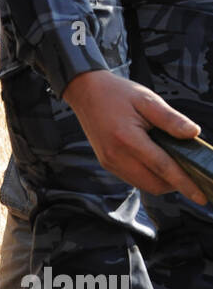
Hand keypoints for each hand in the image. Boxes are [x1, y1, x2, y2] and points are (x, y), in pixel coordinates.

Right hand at [62, 70, 205, 203]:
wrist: (86, 92)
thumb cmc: (118, 93)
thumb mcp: (147, 99)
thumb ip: (171, 119)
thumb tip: (194, 133)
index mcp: (127, 138)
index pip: (163, 167)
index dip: (185, 183)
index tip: (201, 196)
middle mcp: (116, 156)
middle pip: (154, 184)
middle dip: (176, 184)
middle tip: (192, 172)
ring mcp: (110, 162)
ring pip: (145, 185)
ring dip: (163, 181)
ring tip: (176, 165)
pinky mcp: (107, 164)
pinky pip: (134, 179)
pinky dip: (150, 176)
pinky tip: (157, 162)